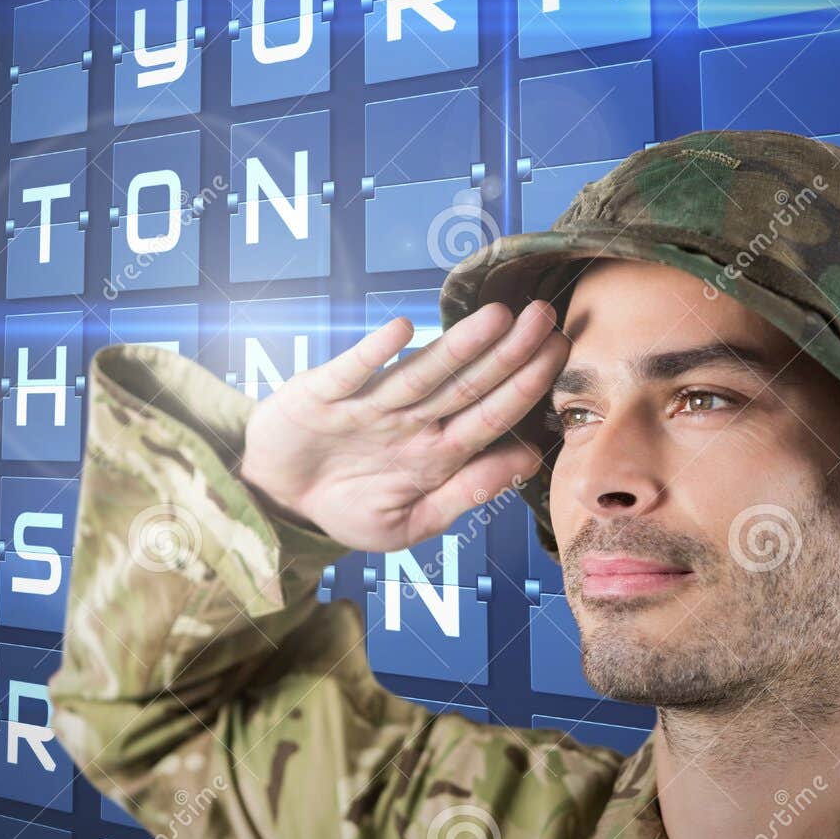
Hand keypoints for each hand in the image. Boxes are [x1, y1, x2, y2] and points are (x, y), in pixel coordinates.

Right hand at [238, 299, 568, 551]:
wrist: (278, 497)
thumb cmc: (348, 505)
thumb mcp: (407, 522)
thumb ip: (464, 494)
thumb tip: (527, 462)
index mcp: (436, 451)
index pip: (492, 415)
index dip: (526, 385)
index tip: (561, 352)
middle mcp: (410, 421)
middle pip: (467, 383)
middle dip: (509, 351)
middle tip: (547, 315)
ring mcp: (368, 405)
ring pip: (420, 373)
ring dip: (458, 345)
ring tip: (498, 315)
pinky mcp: (322, 394)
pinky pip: (351, 372)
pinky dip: (373, 353)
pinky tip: (403, 331)